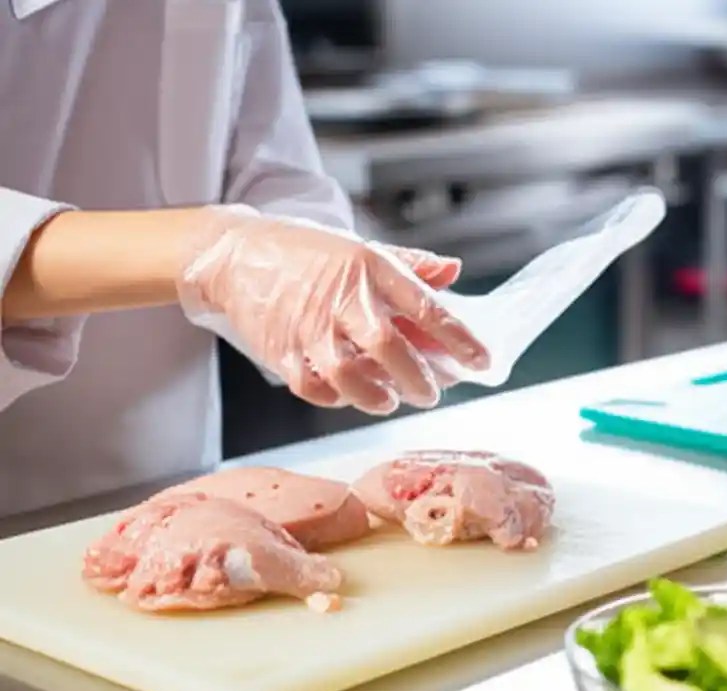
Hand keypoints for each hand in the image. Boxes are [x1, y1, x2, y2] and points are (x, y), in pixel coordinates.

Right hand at [176, 207, 488, 413]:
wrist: (237, 254)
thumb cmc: (307, 253)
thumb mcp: (362, 247)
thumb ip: (411, 264)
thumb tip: (454, 272)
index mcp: (370, 268)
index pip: (427, 308)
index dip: (459, 339)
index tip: (482, 361)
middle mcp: (342, 297)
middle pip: (390, 347)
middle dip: (419, 378)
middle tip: (432, 392)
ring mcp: (308, 326)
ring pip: (351, 375)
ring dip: (379, 396)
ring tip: (393, 400)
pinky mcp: (280, 350)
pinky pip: (314, 387)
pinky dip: (337, 399)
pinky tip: (351, 397)